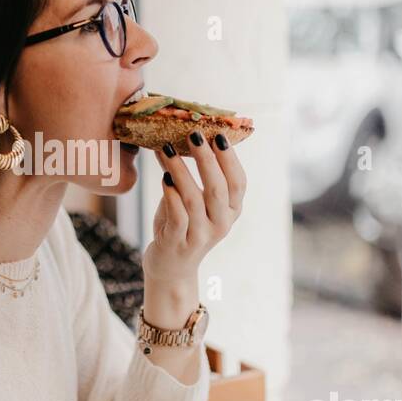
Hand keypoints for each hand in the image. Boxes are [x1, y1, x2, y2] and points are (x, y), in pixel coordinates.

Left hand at [143, 131, 246, 285]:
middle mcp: (221, 224)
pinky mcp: (179, 244)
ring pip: (194, 199)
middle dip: (206, 158)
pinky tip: (163, 177)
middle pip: (218, 188)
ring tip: (166, 149)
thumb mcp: (197, 200)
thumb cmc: (183, 225)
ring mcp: (201, 236)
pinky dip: (170, 194)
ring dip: (180, 170)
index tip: (217, 134)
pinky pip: (177, 216)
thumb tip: (186, 135)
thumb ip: (196, 176)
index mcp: (231, 210)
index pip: (238, 182)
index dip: (229, 158)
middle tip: (193, 135)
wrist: (171, 267)